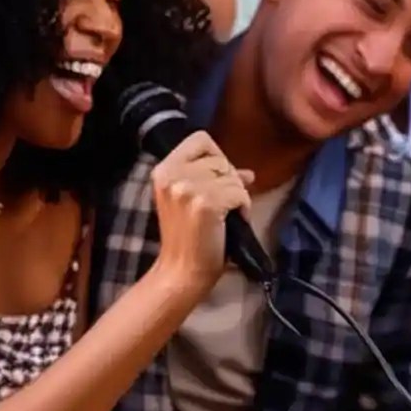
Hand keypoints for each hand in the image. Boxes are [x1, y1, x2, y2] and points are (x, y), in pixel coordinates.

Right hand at [150, 131, 253, 289]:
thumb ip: (215, 179)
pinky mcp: (205, 203)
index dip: (217, 156)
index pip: (200, 139)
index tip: (218, 179)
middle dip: (230, 181)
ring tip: (226, 216)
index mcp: (164, 169)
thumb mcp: (192, 200)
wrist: (182, 271)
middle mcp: (172, 174)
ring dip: (238, 197)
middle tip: (225, 205)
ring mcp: (187, 188)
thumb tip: (247, 172)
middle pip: (220, 159)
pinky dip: (243, 209)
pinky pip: (240, 193)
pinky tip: (231, 223)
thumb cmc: (190, 237)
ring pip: (233, 177)